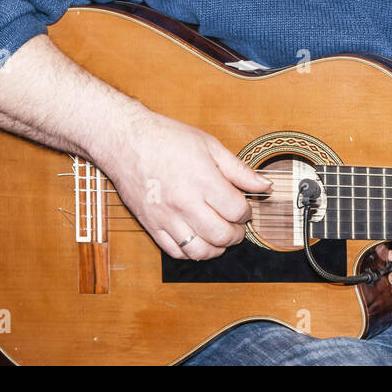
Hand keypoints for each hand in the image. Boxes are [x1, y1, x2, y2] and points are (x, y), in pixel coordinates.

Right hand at [102, 111, 270, 260]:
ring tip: (220, 236)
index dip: (247, 213)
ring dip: (216, 249)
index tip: (246, 209)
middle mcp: (185, 202)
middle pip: (221, 235)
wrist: (126, 140)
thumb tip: (265, 185)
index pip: (236, 211)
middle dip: (237, 235)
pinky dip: (191, 253)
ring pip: (199, 250)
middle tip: (237, 226)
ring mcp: (166, 217)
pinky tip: (198, 240)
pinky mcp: (150, 224)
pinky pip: (174, 251)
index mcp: (203, 180)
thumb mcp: (210, 146)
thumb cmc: (167, 138)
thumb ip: (239, 170)